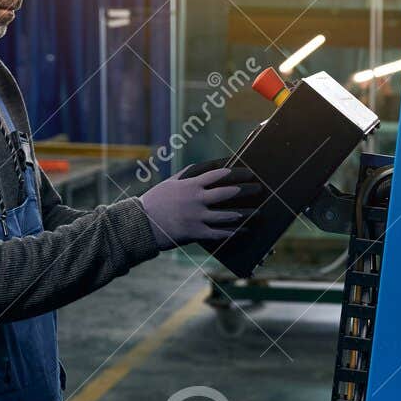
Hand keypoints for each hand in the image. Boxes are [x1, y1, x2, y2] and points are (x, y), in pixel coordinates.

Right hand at [139, 161, 262, 249]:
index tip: (249, 172)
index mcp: (190, 185)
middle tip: (258, 188)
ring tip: (258, 212)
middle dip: (246, 190)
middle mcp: (196, 200)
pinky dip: (234, 232)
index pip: (218, 175)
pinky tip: (245, 230)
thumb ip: (187, 174)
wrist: (141, 224)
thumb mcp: (170, 183)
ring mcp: (197, 217)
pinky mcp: (196, 233)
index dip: (236, 173)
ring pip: (227, 215)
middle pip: (227, 193)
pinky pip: (219, 233)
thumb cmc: (155, 201)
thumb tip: (204, 166)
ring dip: (245, 214)